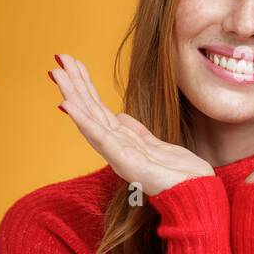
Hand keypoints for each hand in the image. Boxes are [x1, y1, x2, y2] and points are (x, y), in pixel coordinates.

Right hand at [49, 54, 213, 195]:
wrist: (196, 195)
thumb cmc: (180, 175)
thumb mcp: (156, 145)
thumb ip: (136, 131)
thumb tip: (119, 115)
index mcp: (123, 141)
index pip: (98, 109)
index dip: (85, 85)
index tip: (73, 63)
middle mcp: (116, 147)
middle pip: (90, 110)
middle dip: (74, 84)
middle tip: (59, 58)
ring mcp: (118, 155)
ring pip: (89, 119)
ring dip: (72, 95)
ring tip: (57, 73)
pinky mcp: (124, 162)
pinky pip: (100, 137)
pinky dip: (83, 120)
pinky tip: (67, 104)